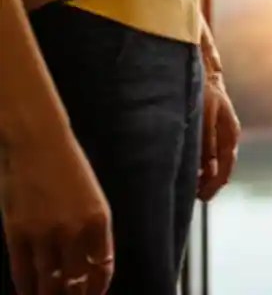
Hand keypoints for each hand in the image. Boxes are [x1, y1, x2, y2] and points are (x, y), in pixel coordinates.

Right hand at [0, 130, 112, 294]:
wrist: (38, 144)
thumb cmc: (68, 170)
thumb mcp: (94, 200)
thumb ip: (95, 233)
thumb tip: (91, 268)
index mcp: (99, 222)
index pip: (101, 269)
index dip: (96, 289)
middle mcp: (74, 231)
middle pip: (75, 281)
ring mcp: (44, 234)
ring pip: (48, 283)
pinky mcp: (17, 233)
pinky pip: (22, 272)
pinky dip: (26, 288)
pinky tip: (28, 293)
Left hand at [197, 62, 239, 201]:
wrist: (203, 71)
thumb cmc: (202, 92)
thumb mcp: (203, 119)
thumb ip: (206, 145)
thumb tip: (208, 171)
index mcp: (230, 135)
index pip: (226, 167)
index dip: (214, 185)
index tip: (201, 198)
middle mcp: (229, 136)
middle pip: (224, 167)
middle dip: (210, 183)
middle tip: (194, 196)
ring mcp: (223, 132)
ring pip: (218, 161)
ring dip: (206, 174)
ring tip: (191, 186)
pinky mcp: (214, 129)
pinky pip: (212, 153)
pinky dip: (203, 164)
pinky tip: (191, 168)